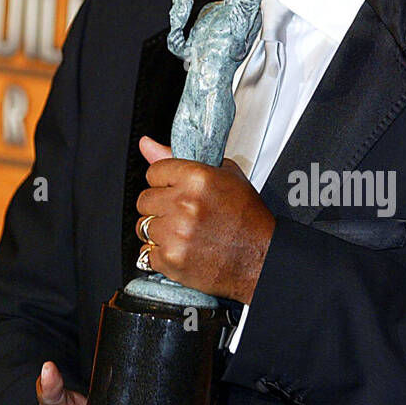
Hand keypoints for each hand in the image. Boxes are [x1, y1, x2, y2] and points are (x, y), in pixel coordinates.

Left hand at [136, 136, 274, 303]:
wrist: (262, 259)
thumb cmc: (248, 219)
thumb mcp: (224, 176)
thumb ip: (180, 158)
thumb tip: (147, 145)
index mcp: (198, 179)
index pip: (153, 172)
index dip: (165, 183)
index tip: (175, 191)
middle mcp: (185, 204)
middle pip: (144, 200)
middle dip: (160, 207)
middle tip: (181, 215)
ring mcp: (176, 233)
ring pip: (143, 226)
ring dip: (159, 231)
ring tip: (182, 233)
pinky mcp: (171, 259)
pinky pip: (147, 252)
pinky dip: (161, 254)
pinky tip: (182, 250)